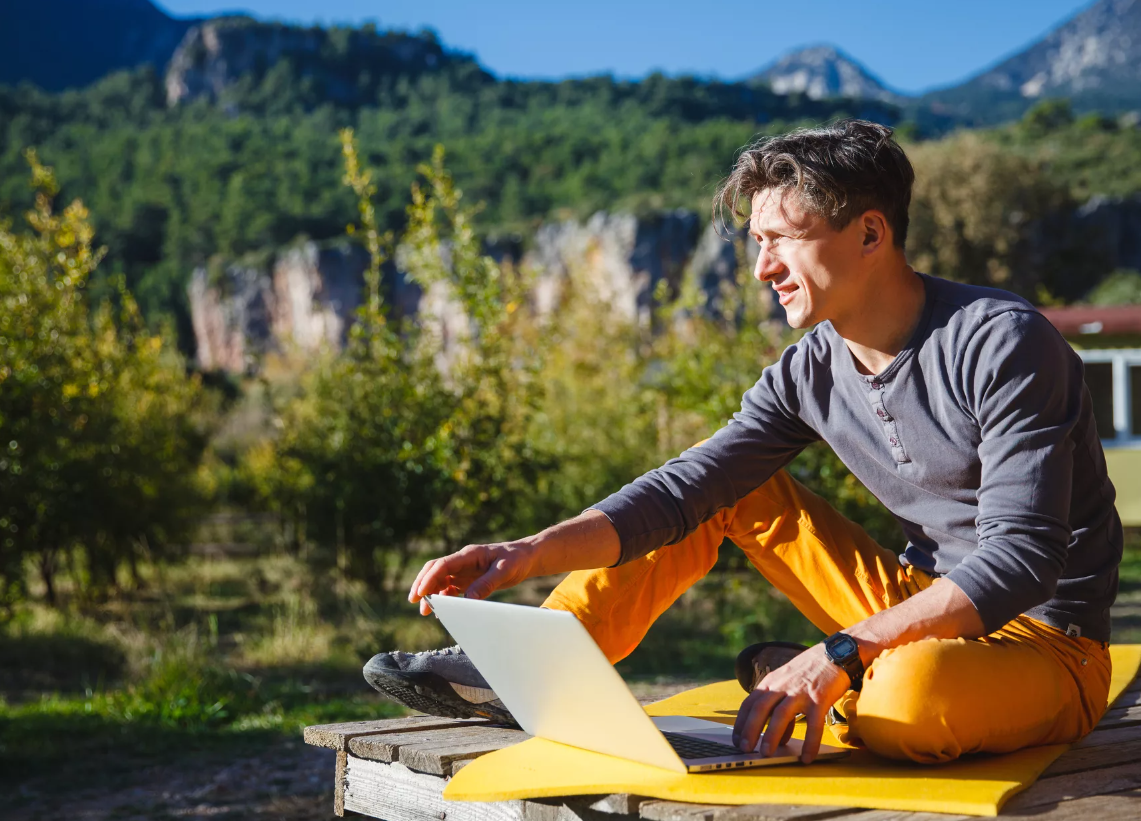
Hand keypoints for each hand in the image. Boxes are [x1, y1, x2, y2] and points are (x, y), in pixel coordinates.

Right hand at [408, 541, 536, 614]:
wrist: (526, 557)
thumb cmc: (516, 560)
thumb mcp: (504, 571)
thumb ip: (486, 584)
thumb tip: (468, 600)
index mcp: (469, 554)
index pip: (443, 565)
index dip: (429, 578)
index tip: (421, 593)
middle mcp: (463, 561)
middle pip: (435, 570)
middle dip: (422, 584)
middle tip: (414, 601)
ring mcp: (464, 569)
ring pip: (440, 579)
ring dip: (431, 593)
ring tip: (425, 611)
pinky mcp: (468, 578)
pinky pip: (450, 586)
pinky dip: (444, 596)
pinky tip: (442, 608)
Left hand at [731, 643, 849, 763]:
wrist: (835, 654)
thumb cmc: (810, 673)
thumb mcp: (788, 685)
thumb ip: (780, 708)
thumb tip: (778, 739)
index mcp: (772, 682)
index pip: (750, 703)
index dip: (740, 722)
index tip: (736, 739)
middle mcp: (783, 686)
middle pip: (761, 708)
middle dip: (750, 730)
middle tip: (744, 748)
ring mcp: (800, 692)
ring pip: (781, 715)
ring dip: (771, 735)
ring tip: (766, 754)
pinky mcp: (819, 699)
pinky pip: (813, 724)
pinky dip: (809, 743)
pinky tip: (806, 757)